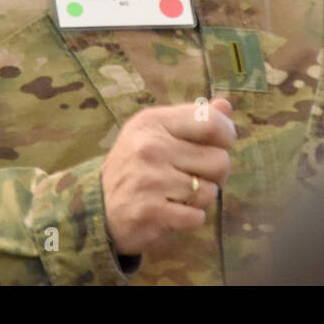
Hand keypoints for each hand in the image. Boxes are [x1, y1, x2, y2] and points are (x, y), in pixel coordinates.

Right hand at [101, 97, 234, 257]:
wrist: (96, 206)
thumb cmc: (136, 165)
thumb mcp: (156, 132)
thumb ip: (193, 118)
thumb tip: (226, 105)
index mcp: (153, 121)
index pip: (211, 121)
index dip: (227, 135)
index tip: (219, 145)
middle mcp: (150, 147)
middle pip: (220, 161)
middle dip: (215, 174)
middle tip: (194, 176)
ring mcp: (150, 180)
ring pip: (210, 192)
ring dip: (200, 198)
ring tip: (177, 194)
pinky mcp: (151, 212)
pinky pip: (197, 217)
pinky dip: (189, 219)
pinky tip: (170, 212)